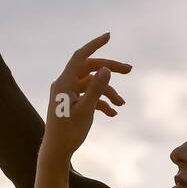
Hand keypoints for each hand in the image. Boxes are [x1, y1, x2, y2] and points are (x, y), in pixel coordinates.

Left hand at [42, 32, 131, 158]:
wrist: (57, 151)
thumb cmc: (68, 132)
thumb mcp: (86, 110)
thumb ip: (96, 88)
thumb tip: (106, 69)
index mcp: (64, 83)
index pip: (80, 57)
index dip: (94, 45)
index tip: (109, 36)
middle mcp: (65, 85)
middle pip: (90, 69)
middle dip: (110, 70)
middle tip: (129, 70)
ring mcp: (68, 94)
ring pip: (93, 85)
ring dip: (109, 92)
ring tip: (121, 104)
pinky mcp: (73, 104)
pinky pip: (90, 96)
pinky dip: (102, 102)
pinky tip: (113, 113)